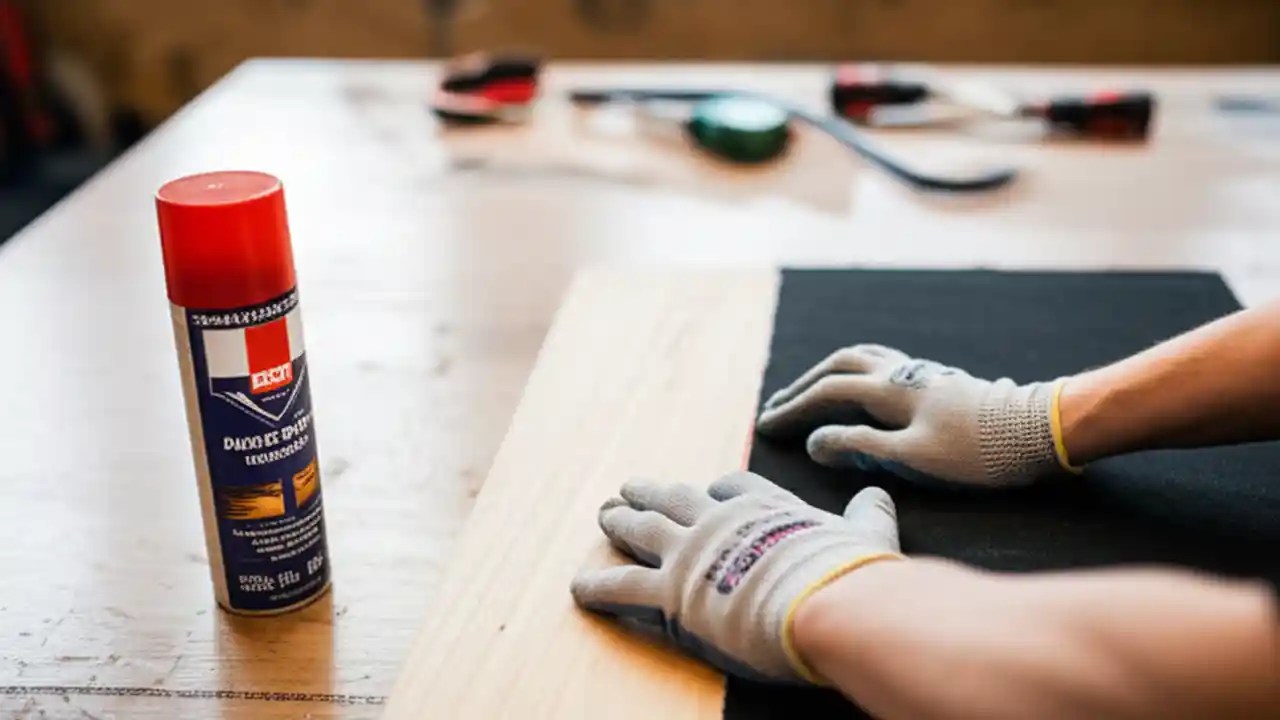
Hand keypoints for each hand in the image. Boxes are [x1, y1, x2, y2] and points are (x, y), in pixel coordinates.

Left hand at [570, 471, 902, 683]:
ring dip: (619, 523)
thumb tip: (878, 494)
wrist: (831, 602)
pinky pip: (622, 587)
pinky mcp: (672, 594)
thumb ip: (869, 514)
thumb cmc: (854, 572)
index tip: (709, 492)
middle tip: (628, 489)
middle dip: (651, 493)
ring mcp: (692, 554)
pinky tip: (578, 587)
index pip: (731, 488)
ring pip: (643, 530)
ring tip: (603, 515)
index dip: (717, 491)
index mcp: (765, 507)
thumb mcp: (868, 533)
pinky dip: (597, 586)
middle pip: (677, 498)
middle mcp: (721, 521)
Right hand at [756, 344, 1076, 485]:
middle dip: (804, 385)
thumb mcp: (914, 457)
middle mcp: (902, 372)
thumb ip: (860, 446)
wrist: (1042, 431)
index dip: (793, 410)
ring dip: (831, 371)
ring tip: (812, 389)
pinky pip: (884, 362)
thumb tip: (814, 440)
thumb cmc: (979, 453)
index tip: (766, 428)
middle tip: (780, 406)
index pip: (827, 393)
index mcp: (891, 390)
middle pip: (839, 365)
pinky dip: (859, 370)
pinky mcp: (939, 379)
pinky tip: (865, 386)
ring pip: (864, 357)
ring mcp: (923, 371)